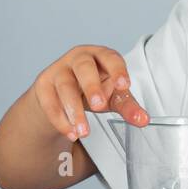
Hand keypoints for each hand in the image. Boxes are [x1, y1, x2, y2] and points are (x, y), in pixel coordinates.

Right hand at [33, 45, 148, 140]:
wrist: (60, 94)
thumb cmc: (93, 89)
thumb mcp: (113, 96)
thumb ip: (128, 107)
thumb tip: (143, 119)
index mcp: (101, 56)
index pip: (110, 58)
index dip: (117, 70)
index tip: (123, 85)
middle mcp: (79, 58)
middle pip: (84, 67)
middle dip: (92, 86)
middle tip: (100, 107)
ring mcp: (59, 70)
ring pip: (65, 86)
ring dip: (75, 111)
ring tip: (84, 132)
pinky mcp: (44, 85)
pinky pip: (49, 101)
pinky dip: (60, 119)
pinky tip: (70, 132)